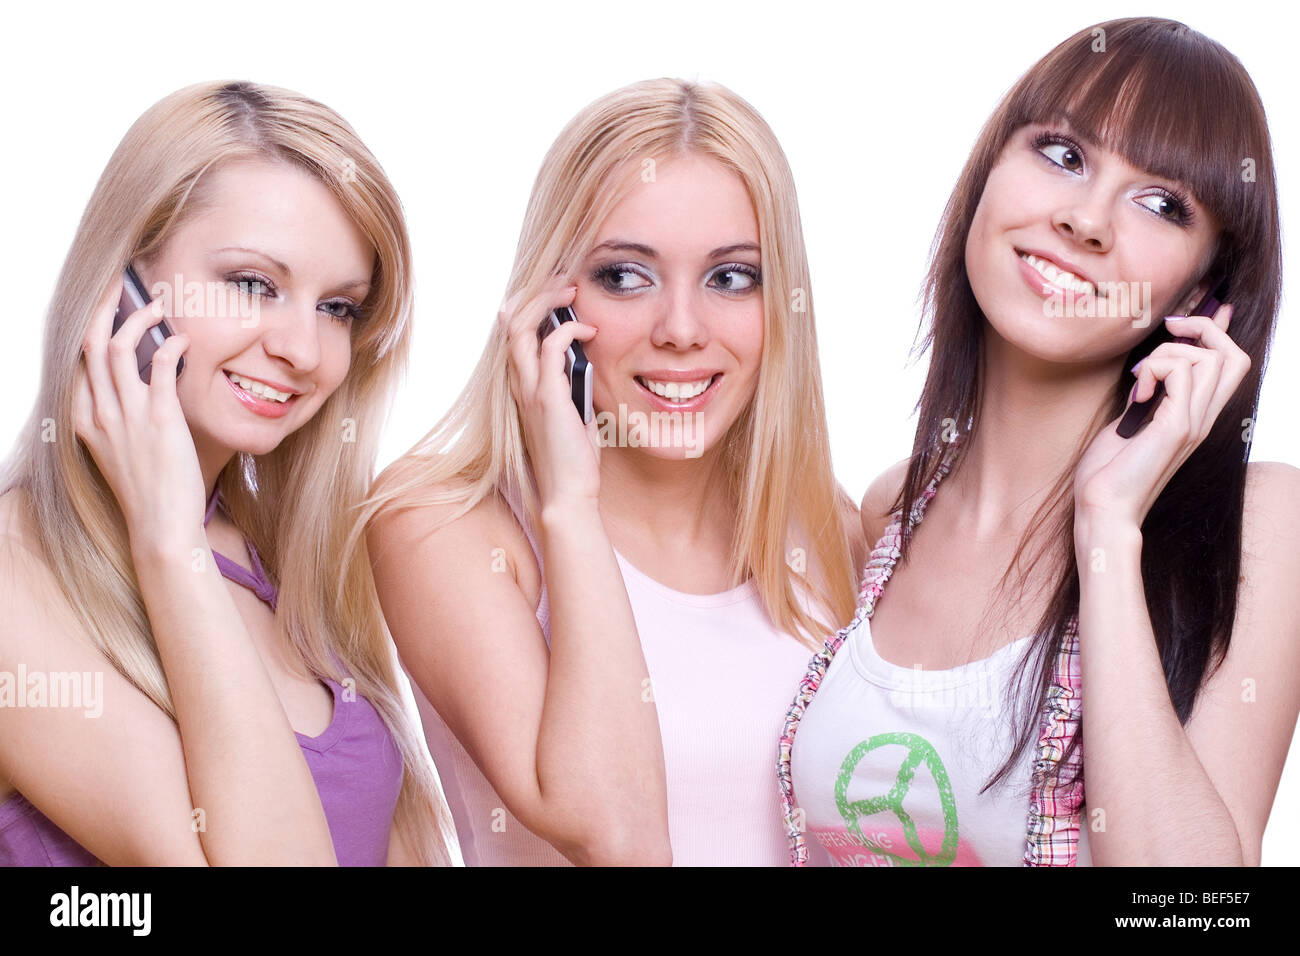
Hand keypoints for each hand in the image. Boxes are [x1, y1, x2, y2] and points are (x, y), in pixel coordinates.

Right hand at [73, 276, 202, 551]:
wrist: (160, 527)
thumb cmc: (148, 490)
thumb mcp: (120, 449)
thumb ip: (121, 416)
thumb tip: (141, 381)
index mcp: (85, 420)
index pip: (77, 359)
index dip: (90, 325)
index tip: (105, 303)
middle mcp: (100, 413)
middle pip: (91, 343)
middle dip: (104, 305)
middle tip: (122, 283)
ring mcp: (127, 416)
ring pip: (119, 347)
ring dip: (141, 318)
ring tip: (161, 306)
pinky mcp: (160, 421)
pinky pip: (162, 368)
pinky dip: (172, 346)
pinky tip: (183, 340)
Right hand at [500, 280, 600, 505]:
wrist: (568, 494)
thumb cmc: (573, 459)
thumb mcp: (573, 413)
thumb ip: (571, 386)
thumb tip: (583, 364)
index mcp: (522, 387)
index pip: (513, 333)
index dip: (528, 305)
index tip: (556, 291)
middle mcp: (519, 385)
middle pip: (512, 322)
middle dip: (537, 293)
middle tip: (565, 279)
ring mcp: (530, 391)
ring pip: (522, 329)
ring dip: (547, 302)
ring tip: (571, 289)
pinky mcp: (548, 399)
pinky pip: (549, 350)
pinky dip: (568, 332)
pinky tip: (589, 331)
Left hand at [1074, 303, 1249, 528]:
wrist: (1103, 508)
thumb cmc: (1109, 472)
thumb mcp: (1130, 422)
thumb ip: (1146, 396)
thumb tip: (1148, 370)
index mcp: (1195, 417)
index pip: (1230, 366)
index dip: (1216, 332)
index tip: (1182, 320)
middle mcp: (1203, 419)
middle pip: (1234, 355)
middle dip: (1201, 329)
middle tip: (1165, 335)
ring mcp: (1193, 423)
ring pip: (1208, 357)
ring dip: (1167, 353)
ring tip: (1140, 381)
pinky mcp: (1176, 427)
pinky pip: (1179, 371)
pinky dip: (1154, 370)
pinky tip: (1136, 395)